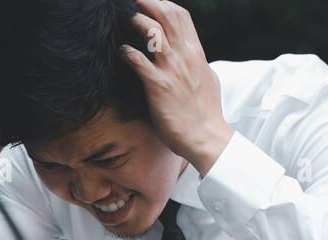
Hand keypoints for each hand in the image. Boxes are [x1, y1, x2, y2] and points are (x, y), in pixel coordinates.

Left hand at [121, 0, 232, 173]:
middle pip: (166, 15)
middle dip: (147, 3)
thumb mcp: (206, 79)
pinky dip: (127, 53)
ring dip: (137, 22)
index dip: (163, 4)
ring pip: (152, 32)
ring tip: (126, 22)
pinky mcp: (159, 87)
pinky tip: (121, 52)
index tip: (150, 3)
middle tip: (132, 1)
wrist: (206, 137)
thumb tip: (191, 55)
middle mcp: (184, 56)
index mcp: (195, 52)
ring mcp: (172, 70)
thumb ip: (196, 63)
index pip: (181, 16)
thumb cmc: (205, 112)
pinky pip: (138, 62)